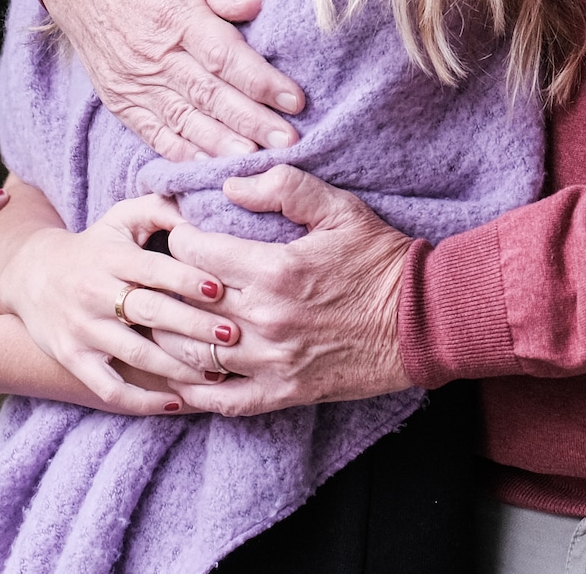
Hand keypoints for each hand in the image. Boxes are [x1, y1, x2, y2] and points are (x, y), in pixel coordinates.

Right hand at [0, 193, 230, 412]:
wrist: (31, 275)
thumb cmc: (95, 245)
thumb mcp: (120, 218)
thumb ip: (159, 209)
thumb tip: (198, 215)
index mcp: (110, 258)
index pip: (152, 269)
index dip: (186, 278)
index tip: (220, 289)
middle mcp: (94, 294)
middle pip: (148, 313)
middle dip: (193, 326)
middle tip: (232, 336)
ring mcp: (82, 330)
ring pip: (134, 354)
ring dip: (178, 367)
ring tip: (218, 374)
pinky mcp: (73, 358)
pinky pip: (107, 387)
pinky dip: (140, 400)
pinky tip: (176, 402)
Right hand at [40, 0, 305, 159]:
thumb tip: (252, 6)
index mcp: (175, 15)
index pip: (225, 57)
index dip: (261, 82)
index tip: (296, 101)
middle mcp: (154, 55)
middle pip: (209, 96)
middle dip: (252, 123)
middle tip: (289, 142)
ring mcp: (134, 81)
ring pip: (184, 121)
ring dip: (222, 146)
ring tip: (256, 162)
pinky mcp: (121, 98)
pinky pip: (153, 132)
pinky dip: (181, 154)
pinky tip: (208, 168)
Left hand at [159, 167, 414, 414]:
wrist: (423, 319)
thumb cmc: (381, 259)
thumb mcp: (341, 209)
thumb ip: (285, 188)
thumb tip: (231, 186)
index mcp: (275, 268)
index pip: (194, 252)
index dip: (180, 238)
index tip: (182, 234)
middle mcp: (266, 318)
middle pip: (185, 302)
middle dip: (167, 284)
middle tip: (162, 274)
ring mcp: (272, 360)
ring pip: (192, 353)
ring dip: (170, 335)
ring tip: (165, 319)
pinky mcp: (283, 391)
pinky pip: (222, 399)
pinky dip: (194, 391)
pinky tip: (181, 378)